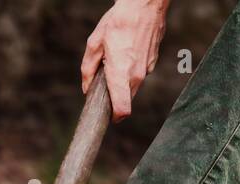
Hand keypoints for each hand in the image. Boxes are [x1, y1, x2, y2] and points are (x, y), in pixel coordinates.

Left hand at [81, 0, 170, 121]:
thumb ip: (88, 70)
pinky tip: (126, 52)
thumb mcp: (94, 44)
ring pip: (133, 87)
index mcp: (120, 73)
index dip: (115, 117)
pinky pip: (140, 74)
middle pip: (126, 100)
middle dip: (115, 97)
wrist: (145, 5)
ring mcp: (147, 69)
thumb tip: (86, 88)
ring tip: (114, 61)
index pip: (122, 109)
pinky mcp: (152, 62)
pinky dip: (131, 70)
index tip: (108, 117)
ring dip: (122, 82)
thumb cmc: (118, 21)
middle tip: (104, 82)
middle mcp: (136, 75)